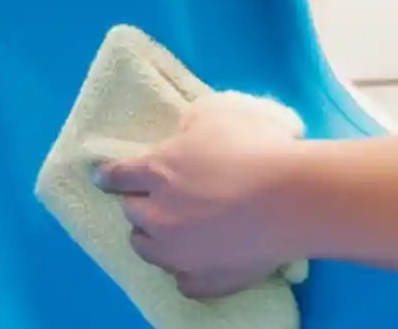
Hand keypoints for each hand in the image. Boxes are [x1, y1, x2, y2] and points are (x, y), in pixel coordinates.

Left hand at [94, 94, 305, 298]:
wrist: (293, 198)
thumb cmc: (255, 148)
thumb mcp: (216, 115)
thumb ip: (190, 124)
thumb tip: (184, 132)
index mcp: (156, 172)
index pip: (117, 176)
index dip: (110, 176)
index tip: (103, 179)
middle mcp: (158, 215)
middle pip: (131, 214)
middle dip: (139, 205)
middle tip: (156, 200)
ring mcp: (180, 252)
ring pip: (149, 250)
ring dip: (155, 239)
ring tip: (171, 233)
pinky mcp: (206, 279)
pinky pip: (183, 282)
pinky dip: (186, 272)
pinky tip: (195, 265)